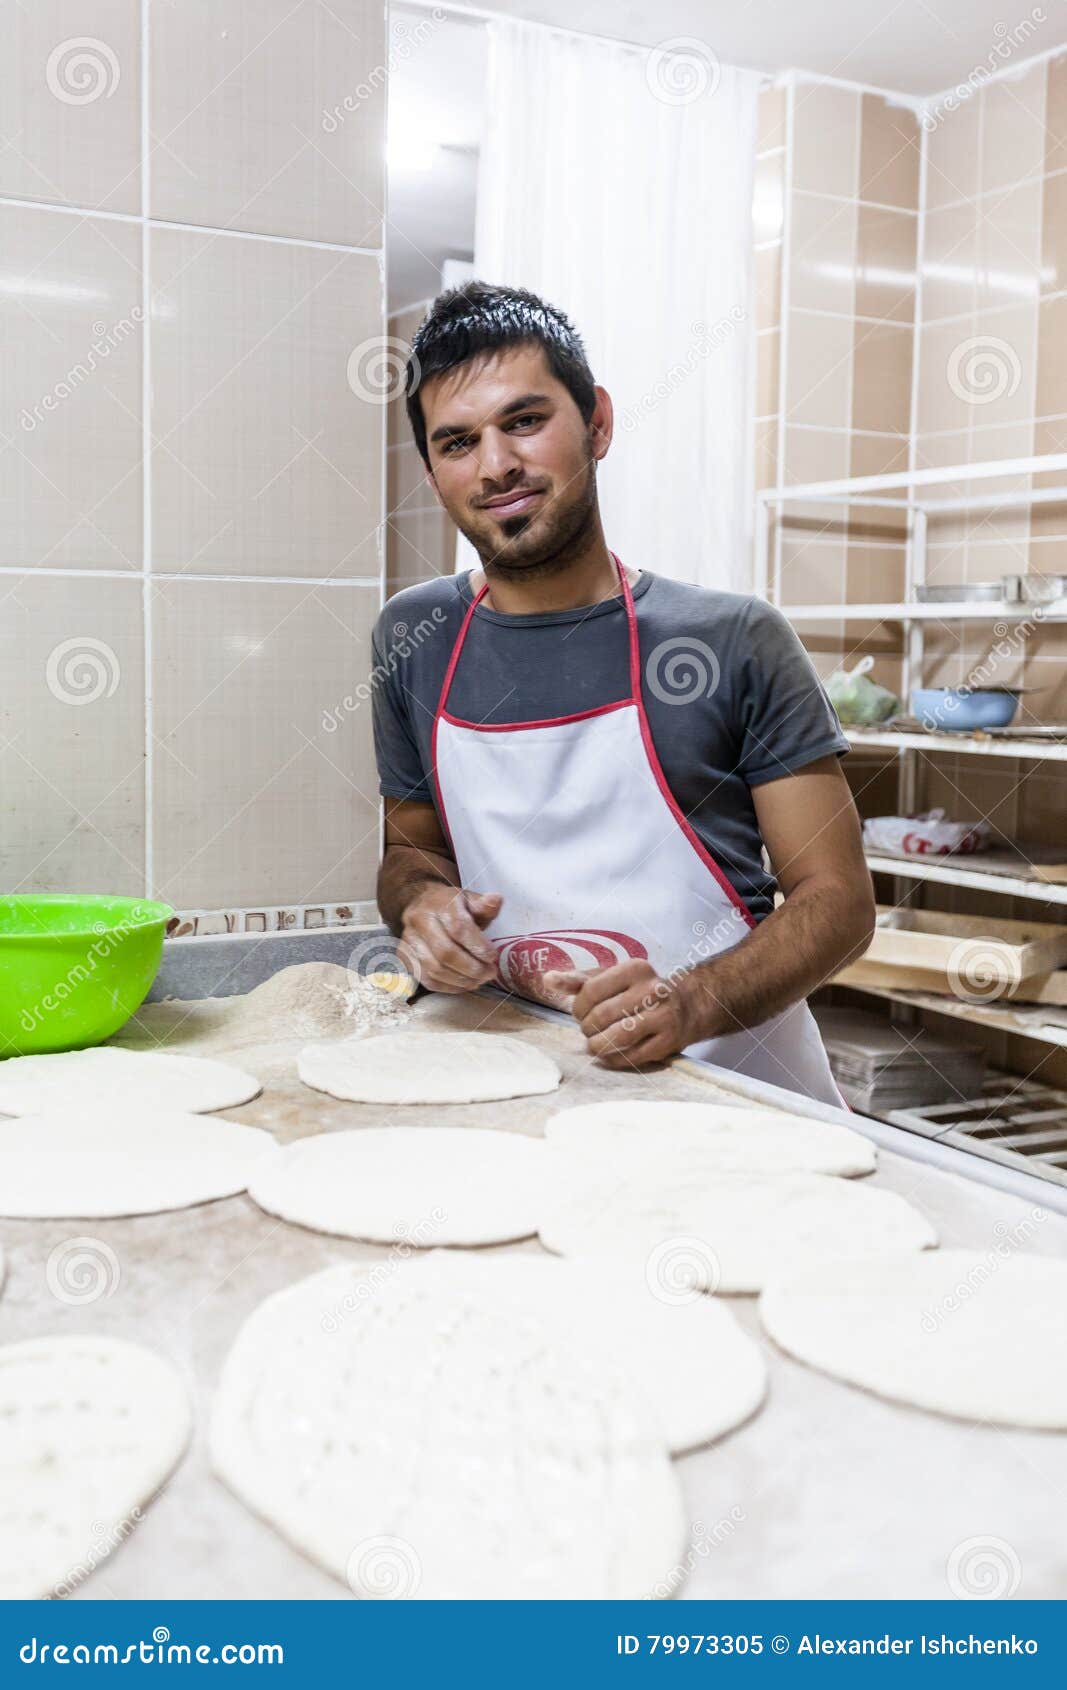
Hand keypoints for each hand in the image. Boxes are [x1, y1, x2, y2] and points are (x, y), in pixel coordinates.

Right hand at [399, 885, 502, 994]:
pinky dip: (449, 987)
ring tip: (480, 980)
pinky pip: (427, 979)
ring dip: (462, 980)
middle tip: (490, 973)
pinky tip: (465, 984)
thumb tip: (496, 900)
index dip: (477, 946)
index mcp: (438, 903)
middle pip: (445, 952)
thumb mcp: (470, 900)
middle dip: (472, 968)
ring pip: (435, 969)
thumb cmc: (451, 906)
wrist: (423, 905)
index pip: (458, 928)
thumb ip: (485, 904)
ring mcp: (409, 940)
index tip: (493, 956)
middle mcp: (419, 920)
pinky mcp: (405, 957)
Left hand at [544, 958, 698, 1069]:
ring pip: (616, 1037)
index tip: (579, 1013)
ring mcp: (663, 1016)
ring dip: (597, 1045)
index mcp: (635, 968)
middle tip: (588, 1030)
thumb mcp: (610, 979)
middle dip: (587, 1027)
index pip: (591, 990)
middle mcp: (653, 989)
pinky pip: (631, 1056)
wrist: (685, 1007)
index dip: (577, 1007)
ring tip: (594, 1043)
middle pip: (602, 1015)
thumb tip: (547, 979)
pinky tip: (609, 1054)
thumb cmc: (637, 992)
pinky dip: (612, 1059)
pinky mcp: (669, 1041)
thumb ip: (578, 981)